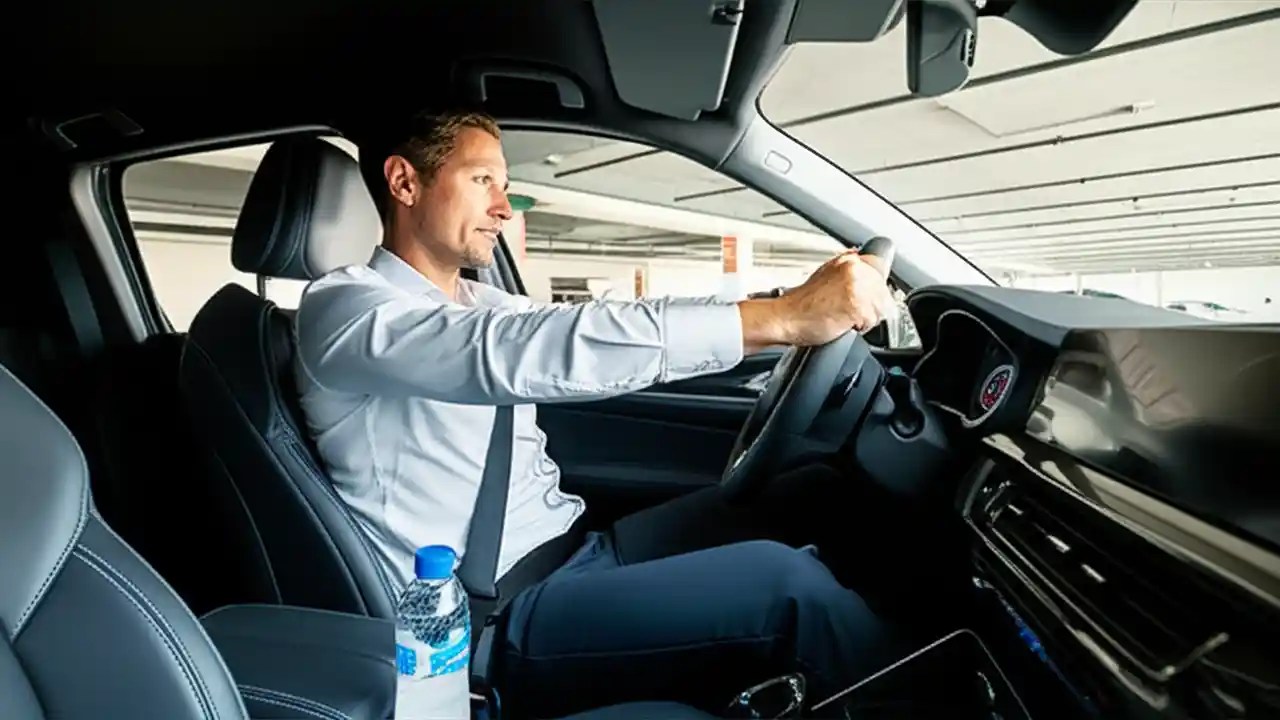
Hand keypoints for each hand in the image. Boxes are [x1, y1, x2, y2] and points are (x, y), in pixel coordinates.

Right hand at [738, 250, 893, 351]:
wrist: (784, 318)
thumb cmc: (800, 305)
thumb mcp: (826, 276)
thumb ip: (848, 273)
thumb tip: (868, 270)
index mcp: (848, 260)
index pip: (880, 275)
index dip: (872, 292)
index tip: (861, 298)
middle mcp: (854, 269)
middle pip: (884, 294)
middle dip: (869, 306)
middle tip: (845, 310)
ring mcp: (856, 287)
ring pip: (880, 309)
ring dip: (865, 318)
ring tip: (842, 316)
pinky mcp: (856, 306)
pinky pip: (871, 322)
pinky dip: (859, 328)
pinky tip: (841, 324)